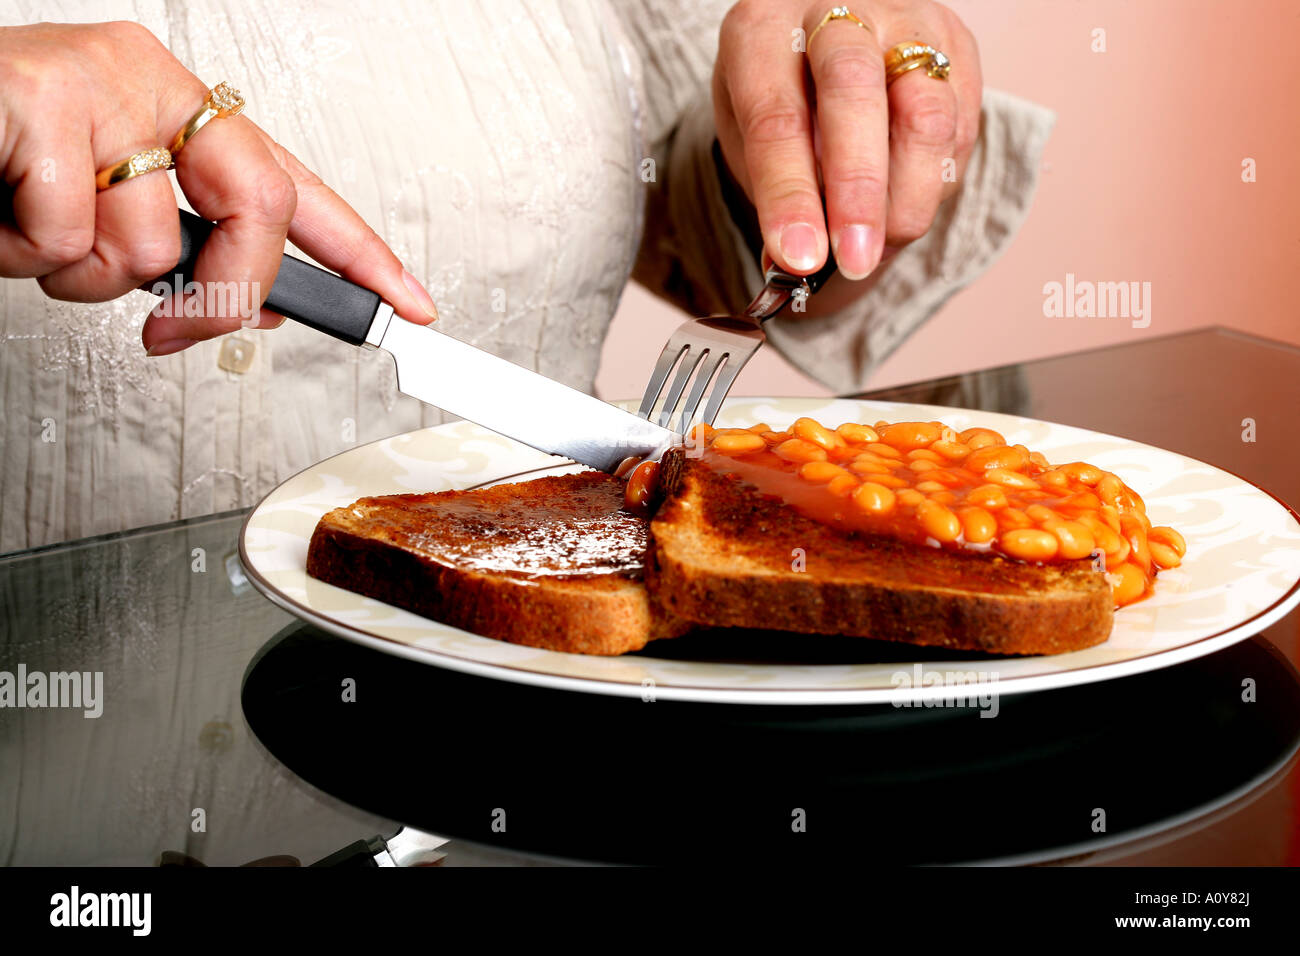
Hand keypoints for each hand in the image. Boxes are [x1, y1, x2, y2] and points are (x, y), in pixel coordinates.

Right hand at [0, 21, 438, 355]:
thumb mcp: (104, 210)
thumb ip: (181, 248)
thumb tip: (251, 305)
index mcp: (177, 109)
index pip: (301, 185)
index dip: (362, 252)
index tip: (409, 302)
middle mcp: (152, 83)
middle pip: (263, 207)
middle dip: (225, 292)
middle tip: (174, 328)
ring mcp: (99, 81)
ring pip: (148, 245)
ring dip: (79, 276)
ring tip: (26, 229)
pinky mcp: (39, 95)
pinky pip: (68, 234)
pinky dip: (23, 255)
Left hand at [713, 0, 981, 280]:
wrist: (821, 48)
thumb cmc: (778, 97)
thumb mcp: (748, 138)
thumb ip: (773, 191)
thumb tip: (799, 264)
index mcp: (763, 28)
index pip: (776, 116)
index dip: (789, 194)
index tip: (799, 256)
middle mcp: (836, 9)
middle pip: (855, 92)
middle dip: (858, 191)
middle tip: (855, 259)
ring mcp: (904, 20)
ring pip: (925, 113)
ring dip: (907, 200)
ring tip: (878, 250)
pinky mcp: (955, 44)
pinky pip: (960, 127)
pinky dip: (934, 186)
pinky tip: (902, 211)